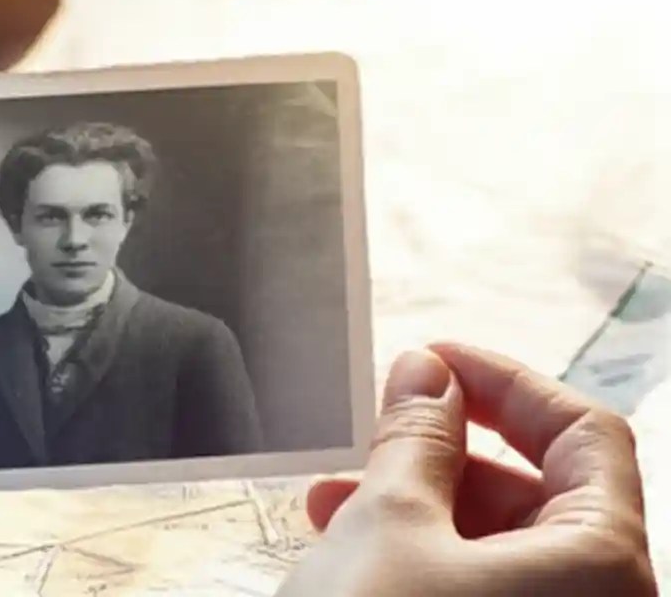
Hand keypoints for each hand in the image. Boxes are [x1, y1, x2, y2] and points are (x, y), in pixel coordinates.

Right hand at [278, 344, 655, 595]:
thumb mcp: (387, 522)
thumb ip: (417, 436)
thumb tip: (428, 373)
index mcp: (604, 566)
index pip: (584, 434)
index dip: (506, 381)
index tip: (432, 360)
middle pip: (542, 494)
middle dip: (445, 455)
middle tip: (371, 434)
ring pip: (503, 549)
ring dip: (418, 508)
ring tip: (330, 501)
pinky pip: (482, 594)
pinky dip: (422, 561)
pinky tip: (347, 552)